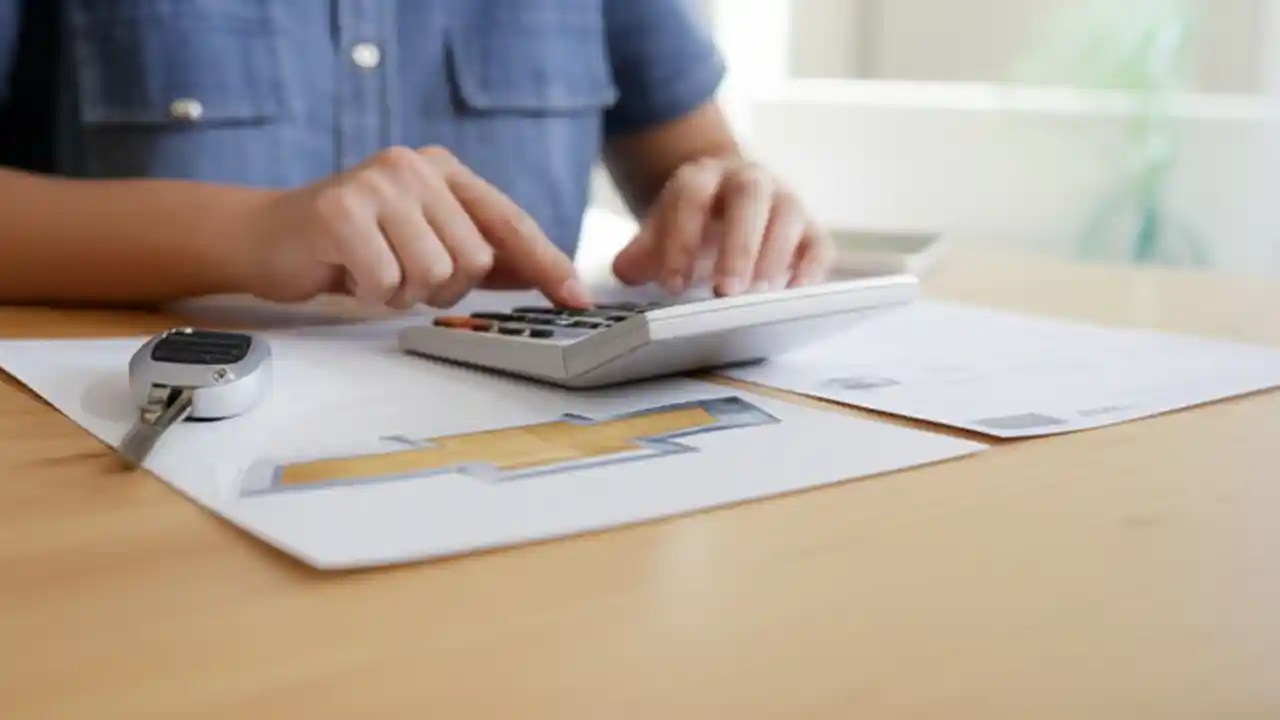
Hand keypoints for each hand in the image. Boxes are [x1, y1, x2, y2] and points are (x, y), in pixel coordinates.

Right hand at [241, 146, 590, 309]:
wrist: (268, 237)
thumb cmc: (353, 244)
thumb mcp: (426, 242)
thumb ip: (482, 254)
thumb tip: (547, 276)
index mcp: (444, 170)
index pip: (510, 221)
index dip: (546, 263)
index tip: (576, 298)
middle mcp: (415, 166)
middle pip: (474, 259)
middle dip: (444, 289)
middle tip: (403, 276)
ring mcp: (377, 183)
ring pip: (434, 274)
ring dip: (403, 293)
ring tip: (374, 272)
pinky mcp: (341, 209)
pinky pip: (387, 282)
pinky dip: (369, 293)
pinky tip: (349, 273)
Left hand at [612, 157, 834, 295]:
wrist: (728, 199)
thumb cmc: (692, 223)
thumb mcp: (660, 231)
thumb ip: (640, 252)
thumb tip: (626, 271)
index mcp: (704, 176)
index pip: (693, 197)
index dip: (681, 240)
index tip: (671, 286)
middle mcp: (749, 179)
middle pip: (750, 196)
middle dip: (738, 246)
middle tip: (724, 293)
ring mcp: (784, 200)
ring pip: (789, 215)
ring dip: (773, 257)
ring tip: (755, 297)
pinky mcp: (810, 228)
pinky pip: (819, 244)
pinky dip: (811, 269)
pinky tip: (794, 294)